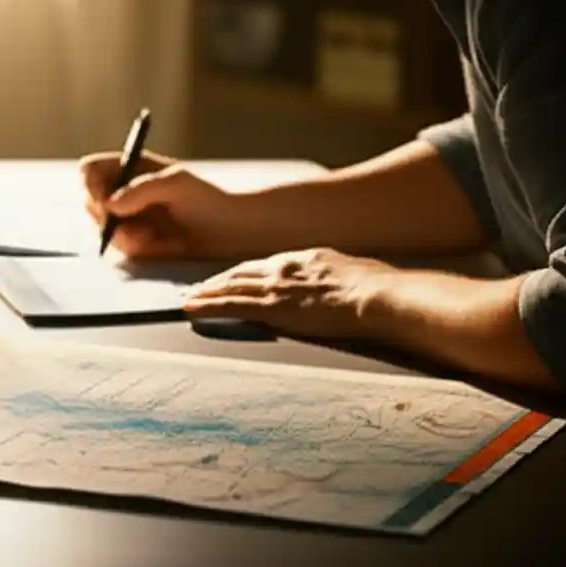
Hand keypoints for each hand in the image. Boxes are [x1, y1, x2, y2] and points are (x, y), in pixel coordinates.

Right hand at [80, 151, 242, 259]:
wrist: (235, 230)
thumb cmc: (212, 199)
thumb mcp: (177, 185)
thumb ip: (141, 190)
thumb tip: (110, 204)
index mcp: (133, 168)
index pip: (90, 170)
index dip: (89, 185)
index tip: (103, 201)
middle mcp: (128, 191)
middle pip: (91, 202)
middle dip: (104, 217)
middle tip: (120, 223)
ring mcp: (133, 217)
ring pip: (105, 229)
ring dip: (121, 236)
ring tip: (148, 237)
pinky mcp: (141, 241)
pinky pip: (122, 247)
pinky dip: (134, 247)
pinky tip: (157, 244)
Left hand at [182, 248, 395, 338]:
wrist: (377, 295)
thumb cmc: (378, 289)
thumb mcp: (354, 275)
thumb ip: (335, 279)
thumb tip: (340, 287)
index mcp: (306, 258)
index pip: (265, 265)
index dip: (244, 272)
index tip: (231, 277)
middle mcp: (285, 267)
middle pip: (242, 273)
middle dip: (218, 280)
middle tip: (197, 286)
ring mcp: (275, 286)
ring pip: (230, 287)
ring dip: (205, 292)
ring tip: (188, 297)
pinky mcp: (271, 307)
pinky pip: (229, 305)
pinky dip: (207, 306)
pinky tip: (190, 308)